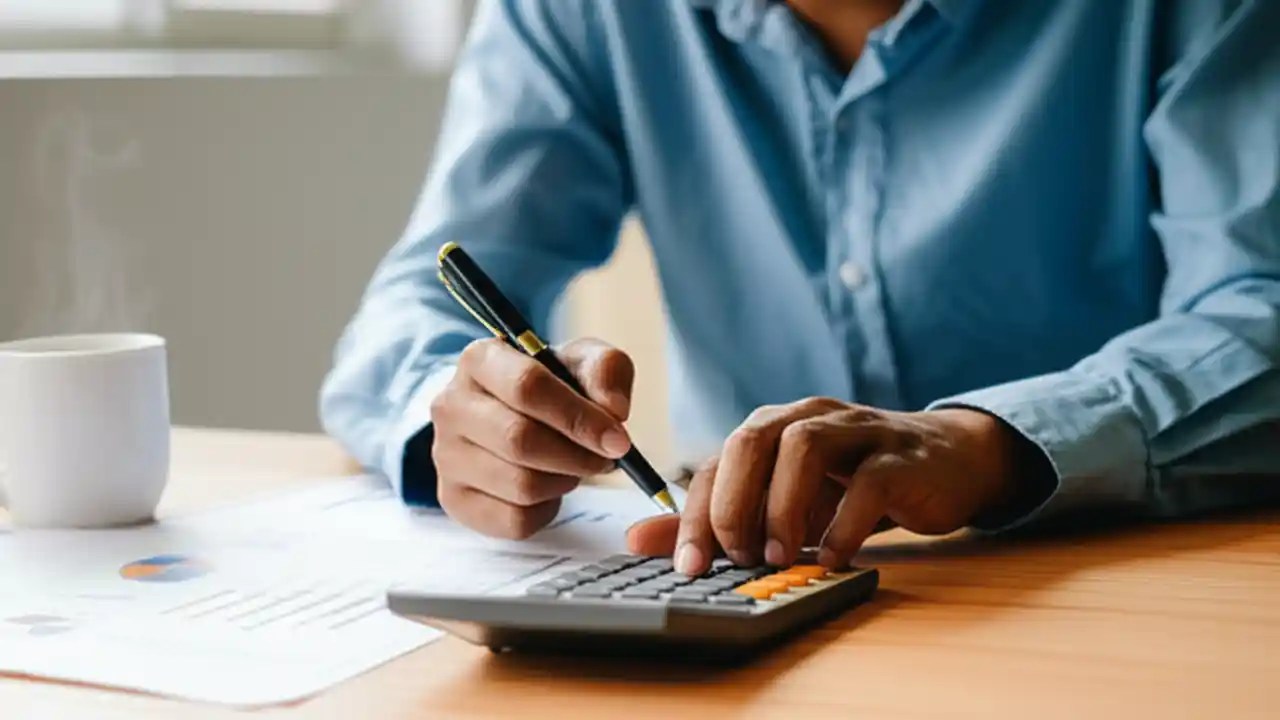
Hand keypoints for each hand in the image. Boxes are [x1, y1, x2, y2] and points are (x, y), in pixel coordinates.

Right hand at [431, 337, 634, 538]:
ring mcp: (446, 456)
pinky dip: (546, 510)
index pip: (527, 386)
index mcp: (480, 360)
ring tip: (573, 466)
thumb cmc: (551, 387)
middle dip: (577, 455)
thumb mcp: (583, 362)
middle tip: (605, 458)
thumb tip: (614, 411)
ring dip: (564, 481)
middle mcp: (452, 406)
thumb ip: (606, 371)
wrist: (511, 416)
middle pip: (520, 440)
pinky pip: (514, 521)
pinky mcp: (454, 499)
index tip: (617, 439)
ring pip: (520, 485)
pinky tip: (549, 489)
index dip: (579, 417)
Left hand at [626, 398, 1027, 573]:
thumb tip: (638, 539)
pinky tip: (831, 558)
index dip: (695, 515)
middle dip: (733, 504)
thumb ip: (715, 518)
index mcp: (772, 428)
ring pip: (804, 448)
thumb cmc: (854, 483)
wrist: (948, 462)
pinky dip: (844, 523)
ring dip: (783, 508)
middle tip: (737, 557)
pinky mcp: (899, 456)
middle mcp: (807, 418)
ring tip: (780, 557)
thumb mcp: (783, 501)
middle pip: (751, 441)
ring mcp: (856, 432)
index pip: (716, 462)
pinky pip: (867, 481)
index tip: (687, 567)